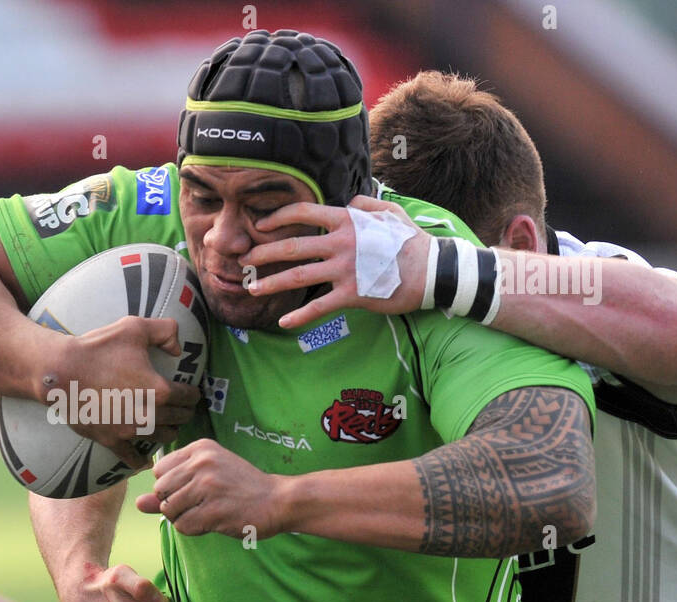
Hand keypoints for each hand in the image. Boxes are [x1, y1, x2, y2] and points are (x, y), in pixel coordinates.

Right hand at [51, 317, 200, 468]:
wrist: (61, 371)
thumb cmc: (98, 348)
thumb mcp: (135, 328)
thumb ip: (166, 331)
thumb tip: (179, 349)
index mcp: (160, 389)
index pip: (189, 397)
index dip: (193, 393)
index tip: (191, 392)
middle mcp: (149, 415)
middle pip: (180, 419)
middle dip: (184, 412)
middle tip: (181, 408)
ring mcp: (130, 431)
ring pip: (163, 438)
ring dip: (168, 431)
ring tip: (166, 425)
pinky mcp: (111, 440)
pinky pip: (133, 458)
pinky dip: (141, 458)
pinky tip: (145, 458)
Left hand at [135, 439, 286, 538]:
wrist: (277, 500)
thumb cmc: (240, 487)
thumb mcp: (205, 478)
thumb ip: (169, 489)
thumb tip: (138, 503)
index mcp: (200, 448)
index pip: (158, 471)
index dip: (170, 486)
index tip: (193, 489)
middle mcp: (202, 463)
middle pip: (160, 491)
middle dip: (173, 504)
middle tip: (199, 504)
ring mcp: (208, 486)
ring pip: (168, 510)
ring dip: (183, 518)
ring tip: (206, 512)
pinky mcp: (214, 510)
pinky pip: (183, 526)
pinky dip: (193, 529)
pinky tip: (212, 522)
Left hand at [240, 195, 431, 328]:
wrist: (432, 271)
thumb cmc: (411, 242)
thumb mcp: (390, 213)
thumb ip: (365, 204)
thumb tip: (346, 202)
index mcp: (347, 221)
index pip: (304, 213)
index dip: (277, 218)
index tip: (260, 226)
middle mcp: (341, 243)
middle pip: (292, 247)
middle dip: (263, 253)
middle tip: (244, 260)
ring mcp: (345, 270)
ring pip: (298, 277)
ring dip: (271, 283)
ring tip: (252, 288)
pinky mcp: (352, 295)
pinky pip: (319, 307)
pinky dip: (299, 317)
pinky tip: (283, 323)